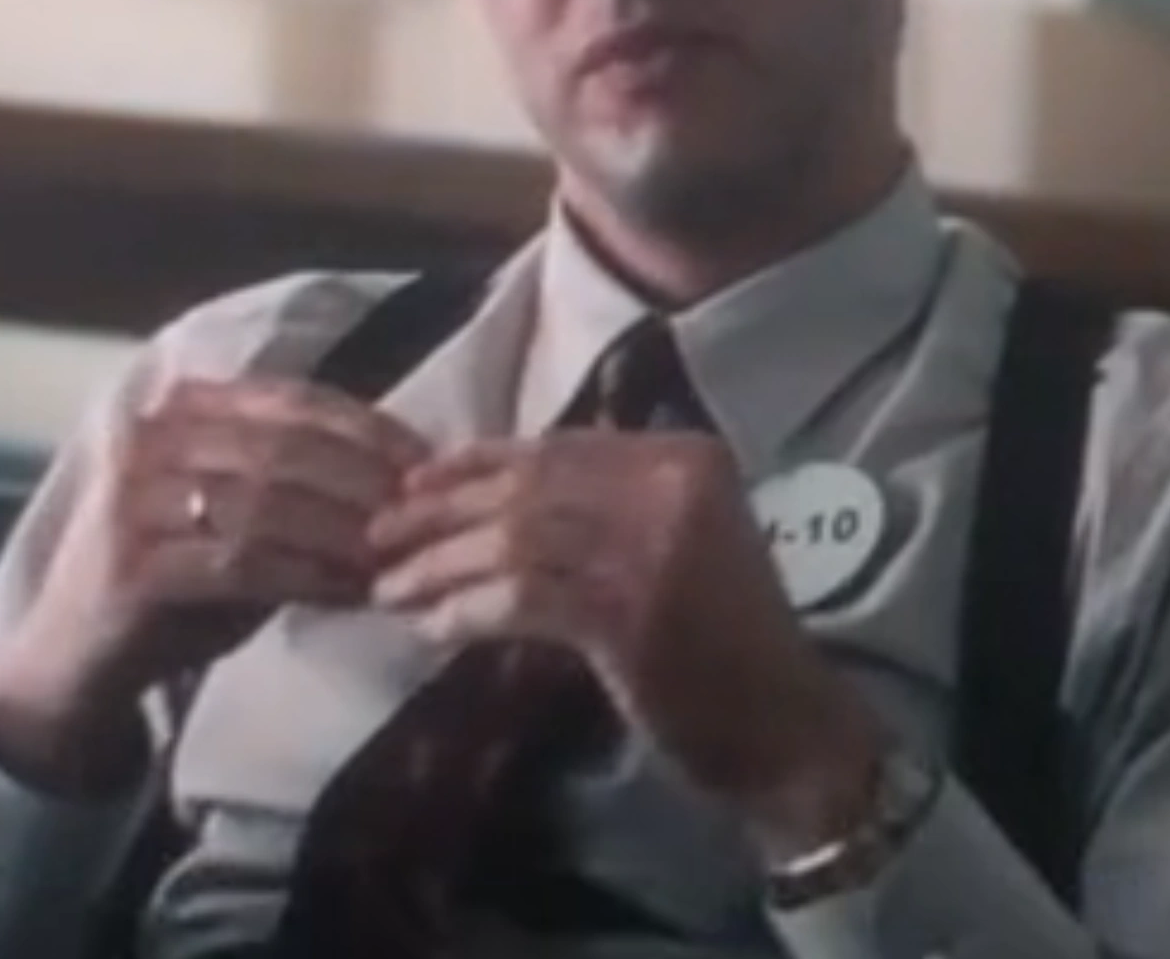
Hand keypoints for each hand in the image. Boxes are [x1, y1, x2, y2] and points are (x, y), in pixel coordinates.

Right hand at [0, 378, 428, 793]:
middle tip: (419, 515)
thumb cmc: (172, 579)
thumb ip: (301, 484)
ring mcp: (132, 500)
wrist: (70, 660)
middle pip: (285, 447)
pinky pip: (243, 563)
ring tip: (394, 558)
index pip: (292, 397)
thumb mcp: (237, 514)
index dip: (366, 426)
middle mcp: (149, 439)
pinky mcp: (132, 566)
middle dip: (364, 480)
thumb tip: (406, 476)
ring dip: (343, 532)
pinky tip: (351, 592)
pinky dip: (308, 575)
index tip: (425, 460)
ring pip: (267, 502)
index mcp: (179, 409)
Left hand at [367, 430, 887, 855]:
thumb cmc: (726, 637)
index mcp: (685, 456)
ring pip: (516, 540)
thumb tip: (496, 489)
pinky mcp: (629, 614)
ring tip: (390, 588)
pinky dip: (467, 611)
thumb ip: (610, 502)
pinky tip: (433, 628)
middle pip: (530, 487)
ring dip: (440, 565)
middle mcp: (671, 486)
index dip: (478, 462)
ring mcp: (653, 547)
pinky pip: (522, 599)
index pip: (561, 445)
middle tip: (379, 537)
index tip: (416, 482)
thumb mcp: (681, 538)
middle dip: (442, 511)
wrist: (790, 725)